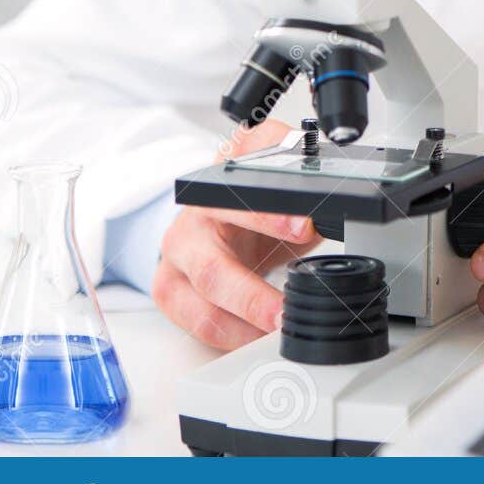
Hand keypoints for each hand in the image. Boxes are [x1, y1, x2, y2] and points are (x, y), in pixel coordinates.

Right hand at [151, 119, 321, 349]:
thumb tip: (312, 146)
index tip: (305, 227)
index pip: (236, 200)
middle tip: (287, 310)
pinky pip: (200, 325)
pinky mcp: (171, 295)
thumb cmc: (243, 196)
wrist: (210, 214)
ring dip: (243, 324)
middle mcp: (189, 229)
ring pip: (202, 304)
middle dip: (252, 295)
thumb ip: (284, 145)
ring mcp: (175, 265)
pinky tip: (258, 338)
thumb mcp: (265, 162)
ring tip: (279, 331)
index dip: (269, 216)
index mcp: (212, 191)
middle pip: (212, 269)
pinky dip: (232, 336)